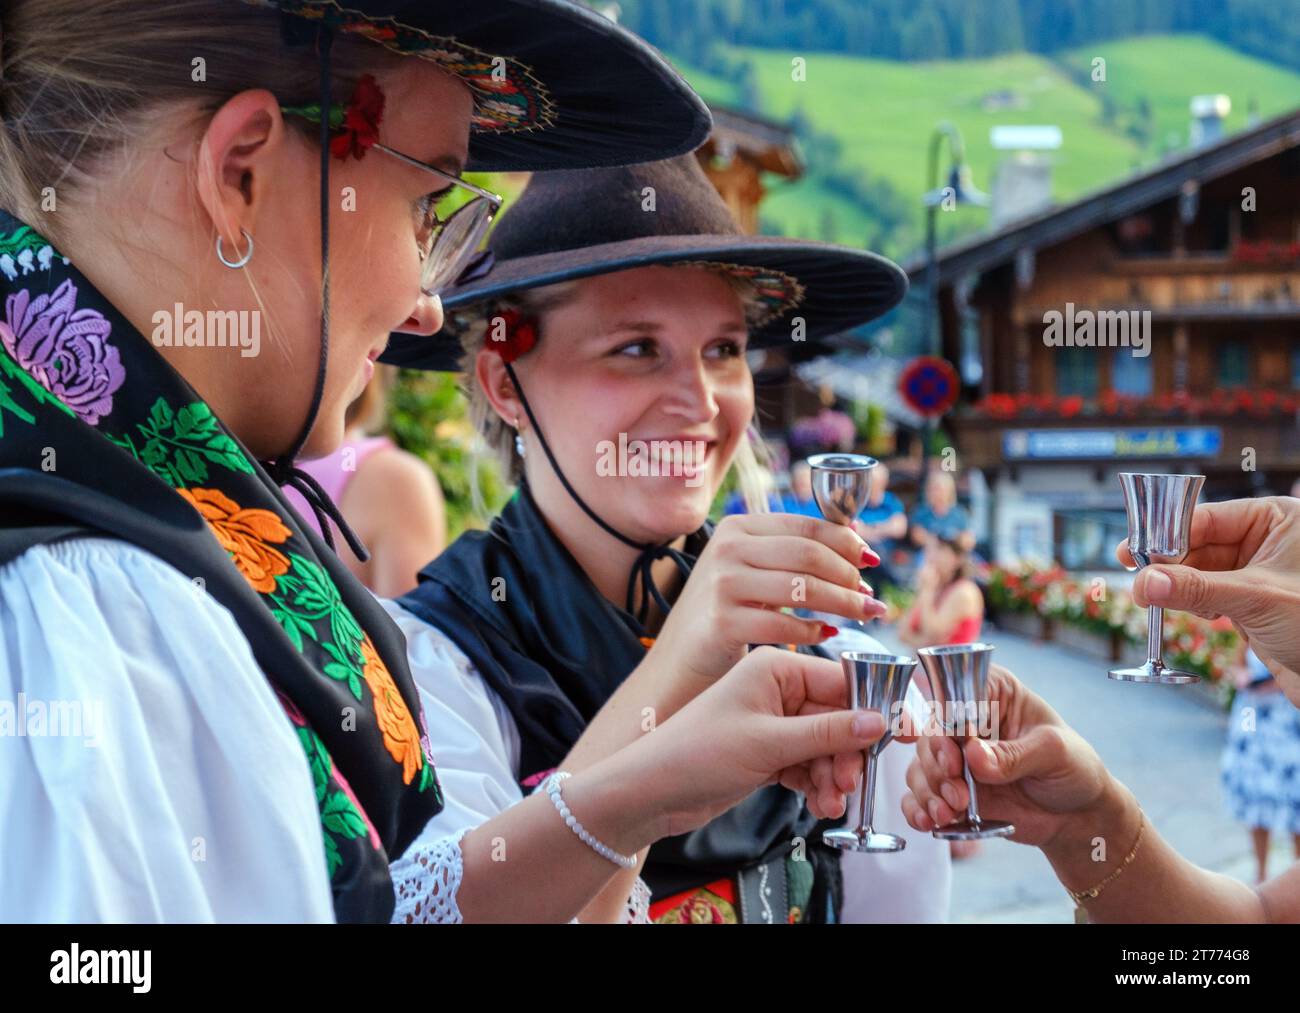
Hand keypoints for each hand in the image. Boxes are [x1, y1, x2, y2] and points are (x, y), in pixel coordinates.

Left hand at [630, 647, 889, 837]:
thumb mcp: (769, 742)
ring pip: (826, 747)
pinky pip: (809, 765)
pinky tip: (818, 803)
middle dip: (848, 753)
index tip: (902, 733)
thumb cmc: (698, 752)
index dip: (873, 708)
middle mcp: (776, 691)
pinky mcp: (768, 754)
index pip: (841, 681)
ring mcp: (773, 723)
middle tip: (850, 781)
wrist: (651, 792)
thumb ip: (827, 733)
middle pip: (838, 718)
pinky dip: (816, 784)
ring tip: (830, 801)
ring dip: (834, 775)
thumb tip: (878, 722)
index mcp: (775, 668)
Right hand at [649, 513, 884, 686]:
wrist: (679, 659)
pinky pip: (785, 626)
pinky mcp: (723, 622)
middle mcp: (727, 549)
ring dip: (843, 603)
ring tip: (864, 614)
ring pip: (803, 588)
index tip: (872, 561)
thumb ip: (792, 549)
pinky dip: (814, 631)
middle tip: (870, 596)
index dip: (847, 542)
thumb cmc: (725, 611)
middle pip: (810, 555)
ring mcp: (722, 585)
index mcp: (737, 526)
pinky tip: (828, 634)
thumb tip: (854, 533)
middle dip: (850, 576)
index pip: (807, 526)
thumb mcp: (751, 568)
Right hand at [900, 665, 1112, 847]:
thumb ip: (1014, 755)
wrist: (1077, 814)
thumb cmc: (1072, 767)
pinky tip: (927, 821)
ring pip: (920, 767)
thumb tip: (973, 756)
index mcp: (991, 693)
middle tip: (957, 793)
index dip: (946, 726)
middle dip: (937, 768)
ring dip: (929, 792)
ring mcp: (956, 757)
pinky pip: (920, 796)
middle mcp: (966, 722)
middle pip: (929, 736)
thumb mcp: (1053, 752)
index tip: (953, 756)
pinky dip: (918, 808)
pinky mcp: (950, 788)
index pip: (954, 697)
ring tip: (949, 812)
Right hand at [1117, 496, 1299, 699]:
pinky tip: (1192, 614)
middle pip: (1197, 544)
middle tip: (1139, 582)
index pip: (1206, 518)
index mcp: (1276, 520)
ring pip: (1199, 572)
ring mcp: (1257, 572)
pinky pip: (1208, 594)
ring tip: (1156, 601)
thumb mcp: (1255, 598)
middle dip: (1168, 565)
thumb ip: (1196, 589)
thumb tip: (1144, 582)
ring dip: (1178, 587)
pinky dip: (1193, 604)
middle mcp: (1266, 540)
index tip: (1133, 552)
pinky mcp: (1251, 601)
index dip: (1167, 535)